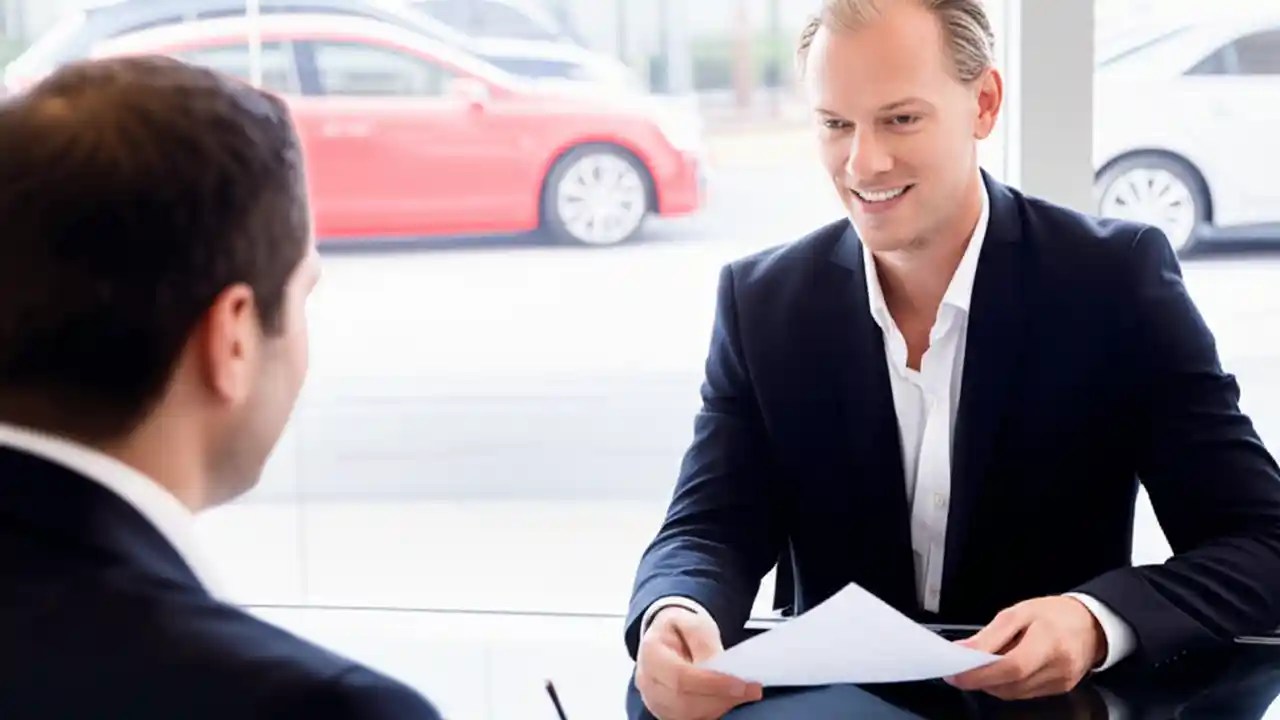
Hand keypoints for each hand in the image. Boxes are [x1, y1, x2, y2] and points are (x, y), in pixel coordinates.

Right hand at [636, 606, 763, 719]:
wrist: (665, 638)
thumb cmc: (680, 630)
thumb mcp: (693, 622)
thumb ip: (703, 642)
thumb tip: (716, 666)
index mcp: (651, 652)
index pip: (681, 676)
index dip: (713, 684)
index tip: (741, 684)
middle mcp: (647, 681)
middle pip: (684, 701)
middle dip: (721, 698)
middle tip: (751, 690)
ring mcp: (654, 700)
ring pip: (688, 715)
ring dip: (719, 707)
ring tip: (742, 693)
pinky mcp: (665, 712)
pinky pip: (690, 719)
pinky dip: (713, 712)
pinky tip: (728, 700)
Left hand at [946, 596, 1106, 699]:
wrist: (1091, 624)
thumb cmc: (1055, 614)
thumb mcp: (1019, 612)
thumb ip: (990, 635)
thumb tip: (964, 650)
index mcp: (1048, 642)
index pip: (1011, 667)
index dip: (981, 674)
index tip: (956, 674)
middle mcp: (1058, 667)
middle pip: (1010, 685)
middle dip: (981, 679)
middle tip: (960, 669)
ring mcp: (1061, 682)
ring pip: (1014, 693)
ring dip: (992, 683)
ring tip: (981, 666)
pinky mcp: (1060, 690)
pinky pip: (1025, 693)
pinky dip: (1008, 684)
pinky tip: (1002, 671)